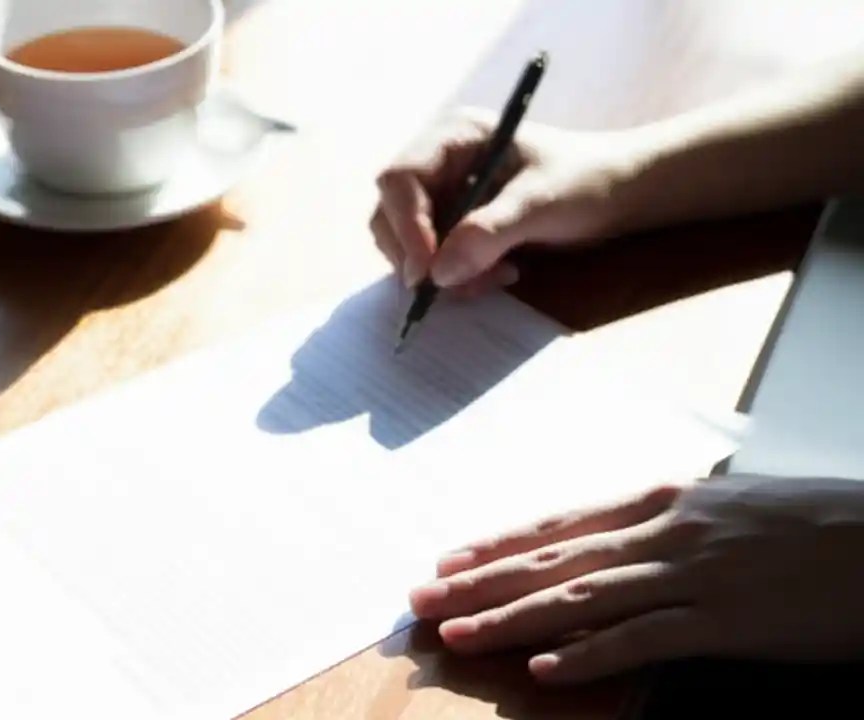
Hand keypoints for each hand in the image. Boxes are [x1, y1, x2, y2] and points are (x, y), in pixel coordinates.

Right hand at [371, 111, 637, 292]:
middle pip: (391, 214)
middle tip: (464, 283)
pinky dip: (456, 277)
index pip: (399, 179)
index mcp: (454, 136)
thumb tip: (438, 273)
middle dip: (422, 256)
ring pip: (407, 243)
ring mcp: (443, 195)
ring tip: (494, 277)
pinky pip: (432, 259)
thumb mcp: (542, 203)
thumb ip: (489, 233)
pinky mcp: (454, 226)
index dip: (406, 226)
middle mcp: (438, 163)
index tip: (428, 272)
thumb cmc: (589, 181)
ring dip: (442, 272)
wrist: (624, 193)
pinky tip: (496, 274)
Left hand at [409, 475, 863, 683]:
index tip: (446, 560)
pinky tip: (544, 670)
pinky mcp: (725, 621)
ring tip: (457, 635)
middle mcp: (664, 531)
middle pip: (552, 562)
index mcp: (662, 500)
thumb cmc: (814, 524)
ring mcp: (691, 576)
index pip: (558, 527)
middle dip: (479, 582)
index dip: (496, 546)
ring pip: (580, 600)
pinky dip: (587, 656)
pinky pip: (641, 640)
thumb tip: (611, 541)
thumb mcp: (727, 507)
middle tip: (421, 599)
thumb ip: (665, 523)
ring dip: (510, 619)